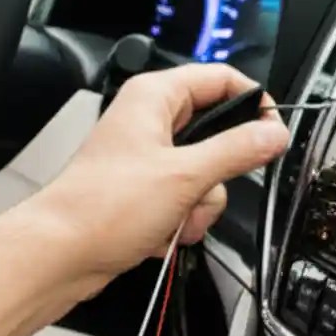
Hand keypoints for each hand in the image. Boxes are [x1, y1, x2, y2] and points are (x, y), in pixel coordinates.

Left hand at [28, 64, 289, 281]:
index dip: (254, 103)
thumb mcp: (186, 175)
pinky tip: (163, 231)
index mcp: (155, 97)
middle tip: (209, 186)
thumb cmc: (102, 208)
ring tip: (176, 217)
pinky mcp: (147, 189)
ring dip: (200, 203)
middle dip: (220, 172)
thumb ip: (238, 150)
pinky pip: (188, 197)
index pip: (223, 79)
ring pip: (208, 172)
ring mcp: (149, 156)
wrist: (60, 256)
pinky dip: (184, 218)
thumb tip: (275, 133)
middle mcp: (151, 120)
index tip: (272, 134)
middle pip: (219, 132)